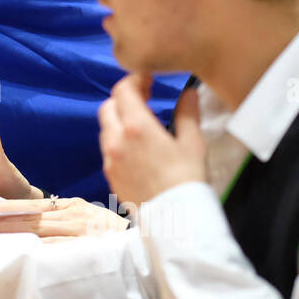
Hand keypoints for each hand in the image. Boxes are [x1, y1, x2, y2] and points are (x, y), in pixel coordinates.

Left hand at [0, 196, 128, 237]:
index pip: (35, 205)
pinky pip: (63, 246)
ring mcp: (83, 230)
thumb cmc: (110, 232)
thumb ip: (63, 219)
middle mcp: (75, 215)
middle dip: (5, 218)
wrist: (143, 241)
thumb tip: (38, 230)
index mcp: (72, 206)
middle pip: (33, 217)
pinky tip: (26, 247)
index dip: (10, 207)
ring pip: (42, 229)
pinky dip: (44, 246)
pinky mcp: (90, 245)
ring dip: (16, 230)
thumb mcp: (86, 217)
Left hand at [99, 74, 205, 206]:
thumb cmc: (188, 179)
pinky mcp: (109, 175)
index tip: (148, 78)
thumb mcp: (192, 143)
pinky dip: (117, 138)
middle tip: (144, 97)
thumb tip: (188, 92)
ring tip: (141, 121)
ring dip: (118, 118)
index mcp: (136, 127)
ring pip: (105, 128)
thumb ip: (187, 113)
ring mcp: (109, 159)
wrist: (176, 220)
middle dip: (123, 98)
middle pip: (108, 107)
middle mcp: (116, 140)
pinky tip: (136, 146)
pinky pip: (107, 148)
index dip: (134, 80)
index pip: (123, 91)